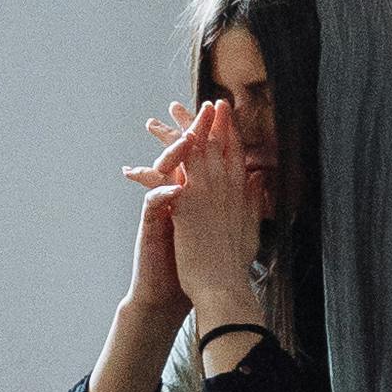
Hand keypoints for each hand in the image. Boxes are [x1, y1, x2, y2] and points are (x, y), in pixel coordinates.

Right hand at [86, 103, 211, 391]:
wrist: (170, 293)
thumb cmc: (194, 263)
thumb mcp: (219, 229)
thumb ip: (235, 202)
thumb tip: (254, 179)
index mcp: (194, 193)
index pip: (204, 156)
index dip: (215, 133)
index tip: (226, 110)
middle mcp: (175, 194)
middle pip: (181, 155)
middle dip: (191, 130)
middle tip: (203, 107)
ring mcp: (160, 209)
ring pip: (163, 173)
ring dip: (173, 155)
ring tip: (185, 139)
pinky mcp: (150, 226)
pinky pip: (153, 205)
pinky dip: (162, 195)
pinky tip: (173, 188)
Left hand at [167, 101, 267, 332]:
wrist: (224, 287)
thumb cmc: (236, 263)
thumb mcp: (252, 226)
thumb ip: (256, 200)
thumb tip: (261, 179)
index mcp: (239, 191)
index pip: (232, 149)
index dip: (225, 126)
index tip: (219, 107)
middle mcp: (222, 186)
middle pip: (207, 144)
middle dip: (195, 121)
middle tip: (180, 105)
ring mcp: (203, 194)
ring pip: (183, 154)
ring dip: (165, 137)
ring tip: (152, 122)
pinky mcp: (184, 206)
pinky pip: (162, 180)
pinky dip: (146, 172)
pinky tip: (130, 168)